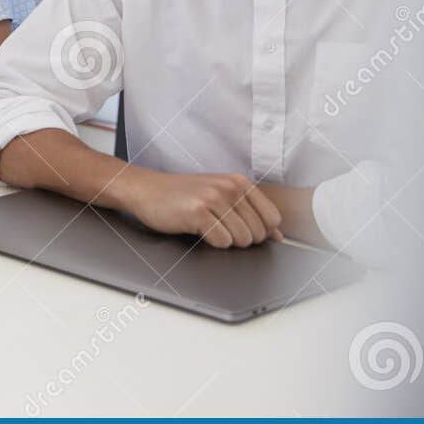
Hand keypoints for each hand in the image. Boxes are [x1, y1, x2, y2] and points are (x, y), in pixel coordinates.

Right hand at [116, 167, 283, 248]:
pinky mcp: (197, 213)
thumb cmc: (183, 196)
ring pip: (241, 239)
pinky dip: (212, 242)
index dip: (260, 231)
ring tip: (208, 227)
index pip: (272, 218)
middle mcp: (229, 187)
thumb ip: (251, 213)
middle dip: (241, 238)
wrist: (146, 190)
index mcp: (238, 182)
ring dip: (225, 240)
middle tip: (218, 227)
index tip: (241, 227)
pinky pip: (221, 242)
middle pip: (258, 232)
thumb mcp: (220, 196)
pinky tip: (197, 229)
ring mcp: (213, 199)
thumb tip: (278, 236)